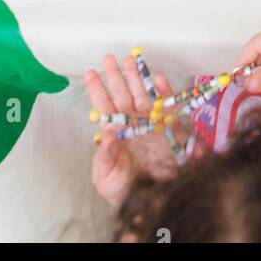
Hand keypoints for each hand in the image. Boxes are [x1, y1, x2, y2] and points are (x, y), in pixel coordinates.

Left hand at [85, 54, 177, 209]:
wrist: (154, 202)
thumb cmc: (125, 192)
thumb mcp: (106, 179)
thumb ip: (104, 158)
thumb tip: (107, 136)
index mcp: (115, 135)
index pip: (104, 107)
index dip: (97, 90)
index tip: (90, 72)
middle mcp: (132, 125)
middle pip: (122, 95)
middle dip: (115, 76)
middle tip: (109, 58)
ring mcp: (152, 124)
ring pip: (142, 94)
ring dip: (136, 77)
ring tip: (130, 59)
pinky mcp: (170, 128)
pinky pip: (168, 105)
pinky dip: (164, 91)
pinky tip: (156, 78)